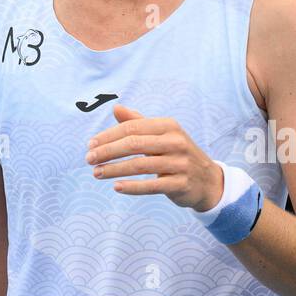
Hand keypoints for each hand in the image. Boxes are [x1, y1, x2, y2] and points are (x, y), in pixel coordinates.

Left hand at [85, 104, 225, 211]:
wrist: (207, 180)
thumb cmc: (176, 153)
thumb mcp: (161, 134)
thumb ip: (138, 121)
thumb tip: (115, 108)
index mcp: (168, 126)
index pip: (132, 128)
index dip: (108, 136)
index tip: (90, 144)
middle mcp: (176, 142)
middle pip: (134, 144)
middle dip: (107, 152)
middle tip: (89, 159)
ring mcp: (180, 163)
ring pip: (140, 166)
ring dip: (114, 170)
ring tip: (97, 173)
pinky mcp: (181, 184)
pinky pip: (152, 186)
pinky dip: (132, 187)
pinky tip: (116, 187)